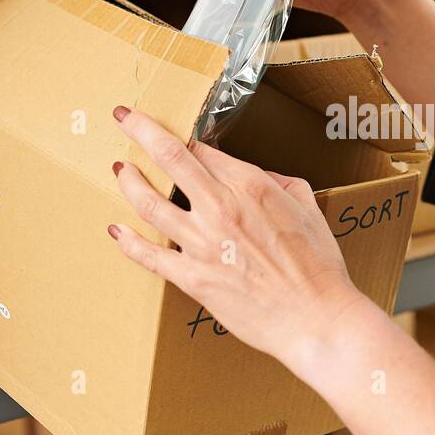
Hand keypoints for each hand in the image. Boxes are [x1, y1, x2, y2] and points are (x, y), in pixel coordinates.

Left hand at [107, 105, 375, 366]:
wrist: (315, 318)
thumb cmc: (318, 267)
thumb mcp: (308, 207)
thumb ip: (280, 182)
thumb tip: (258, 176)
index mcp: (250, 186)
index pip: (204, 150)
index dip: (188, 139)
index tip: (177, 134)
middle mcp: (220, 208)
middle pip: (169, 157)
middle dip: (141, 130)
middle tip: (124, 117)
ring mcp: (201, 244)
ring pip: (148, 202)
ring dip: (129, 181)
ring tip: (120, 170)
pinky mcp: (192, 278)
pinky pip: (148, 255)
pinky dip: (127, 241)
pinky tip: (116, 230)